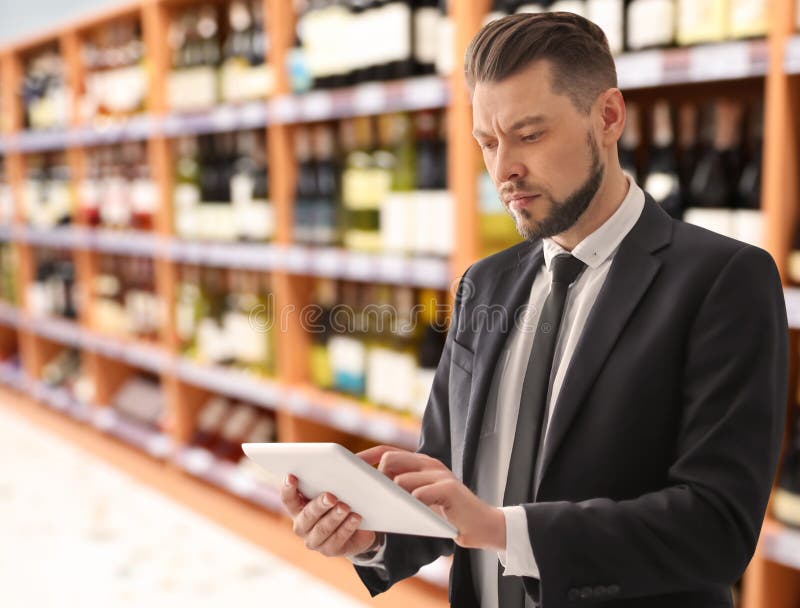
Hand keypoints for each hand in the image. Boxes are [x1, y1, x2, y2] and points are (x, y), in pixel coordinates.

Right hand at [280, 474, 377, 557]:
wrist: (357, 528)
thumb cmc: (344, 498)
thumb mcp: (342, 483)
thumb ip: (347, 468)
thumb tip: (365, 455)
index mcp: (298, 506)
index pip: (288, 498)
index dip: (288, 488)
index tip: (292, 476)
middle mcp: (302, 525)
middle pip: (306, 515)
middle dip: (318, 505)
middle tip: (331, 496)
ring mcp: (314, 540)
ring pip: (322, 529)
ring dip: (334, 517)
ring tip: (346, 507)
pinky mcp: (330, 550)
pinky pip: (337, 540)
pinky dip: (347, 528)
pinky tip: (356, 518)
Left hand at [358, 446, 505, 551]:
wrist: (481, 525)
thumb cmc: (446, 514)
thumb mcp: (420, 498)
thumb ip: (402, 489)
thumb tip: (371, 489)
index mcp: (420, 463)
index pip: (387, 451)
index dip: (366, 456)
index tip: (348, 467)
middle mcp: (429, 463)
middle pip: (390, 458)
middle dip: (374, 477)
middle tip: (366, 495)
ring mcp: (440, 474)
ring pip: (402, 478)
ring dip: (390, 496)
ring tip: (384, 509)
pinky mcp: (449, 489)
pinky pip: (420, 494)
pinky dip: (410, 504)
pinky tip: (408, 515)